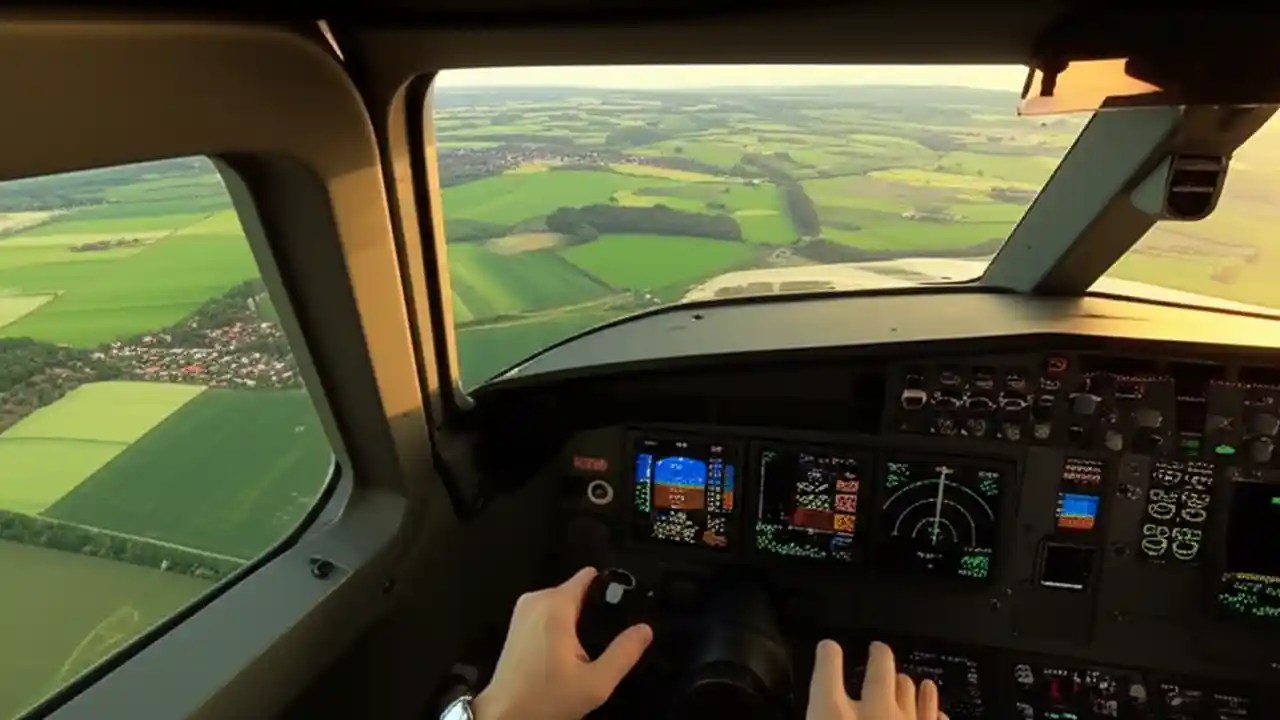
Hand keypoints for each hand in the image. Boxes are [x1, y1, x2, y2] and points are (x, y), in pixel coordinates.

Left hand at [473, 567, 653, 719]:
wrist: (504, 717)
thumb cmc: (547, 699)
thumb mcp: (595, 683)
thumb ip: (623, 653)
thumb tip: (645, 629)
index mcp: (556, 605)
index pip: (589, 577)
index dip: (609, 589)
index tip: (623, 610)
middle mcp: (537, 600)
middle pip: (577, 592)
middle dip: (593, 613)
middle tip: (602, 644)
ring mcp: (523, 611)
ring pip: (563, 605)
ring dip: (576, 624)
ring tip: (584, 654)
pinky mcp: (517, 625)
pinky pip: (548, 615)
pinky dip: (560, 629)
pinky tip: (565, 657)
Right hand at [807, 640, 947, 719]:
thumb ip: (819, 712)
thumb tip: (810, 706)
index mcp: (835, 713)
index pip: (827, 671)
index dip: (828, 656)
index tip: (829, 647)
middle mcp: (873, 713)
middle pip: (879, 674)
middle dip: (880, 658)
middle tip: (879, 649)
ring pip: (909, 693)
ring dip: (906, 684)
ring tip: (906, 679)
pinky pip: (933, 718)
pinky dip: (933, 710)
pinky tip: (938, 711)